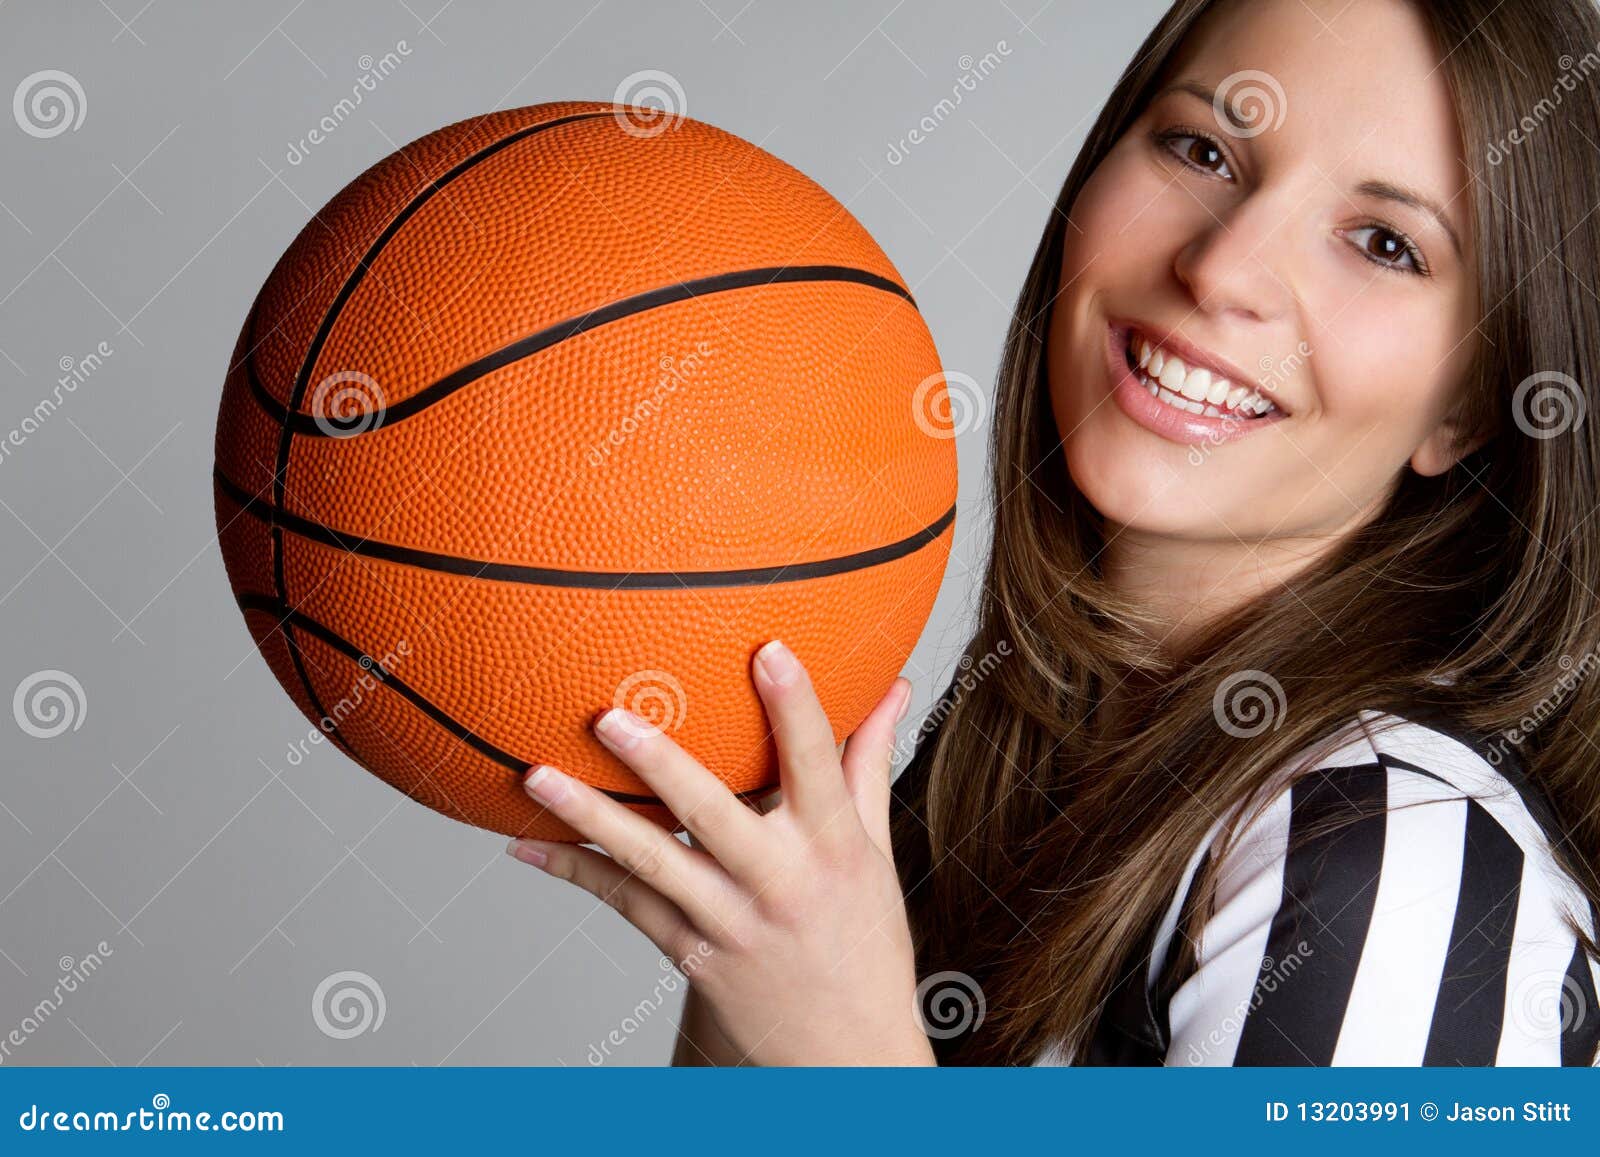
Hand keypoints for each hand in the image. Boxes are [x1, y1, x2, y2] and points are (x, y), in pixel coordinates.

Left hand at [505, 640, 934, 1065]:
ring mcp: (731, 923)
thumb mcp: (876, 852)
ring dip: (590, 817)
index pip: (816, 764)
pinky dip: (575, 872)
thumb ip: (870, 764)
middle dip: (660, 763)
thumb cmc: (864, 943)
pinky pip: (626, 905)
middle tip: (610, 717)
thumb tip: (896, 687)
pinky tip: (525, 845)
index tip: (770, 650)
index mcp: (833, 846)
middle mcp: (781, 882)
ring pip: (652, 862)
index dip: (795, 708)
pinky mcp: (692, 955)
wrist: (847, 1059)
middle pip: (713, 814)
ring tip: (538, 776)